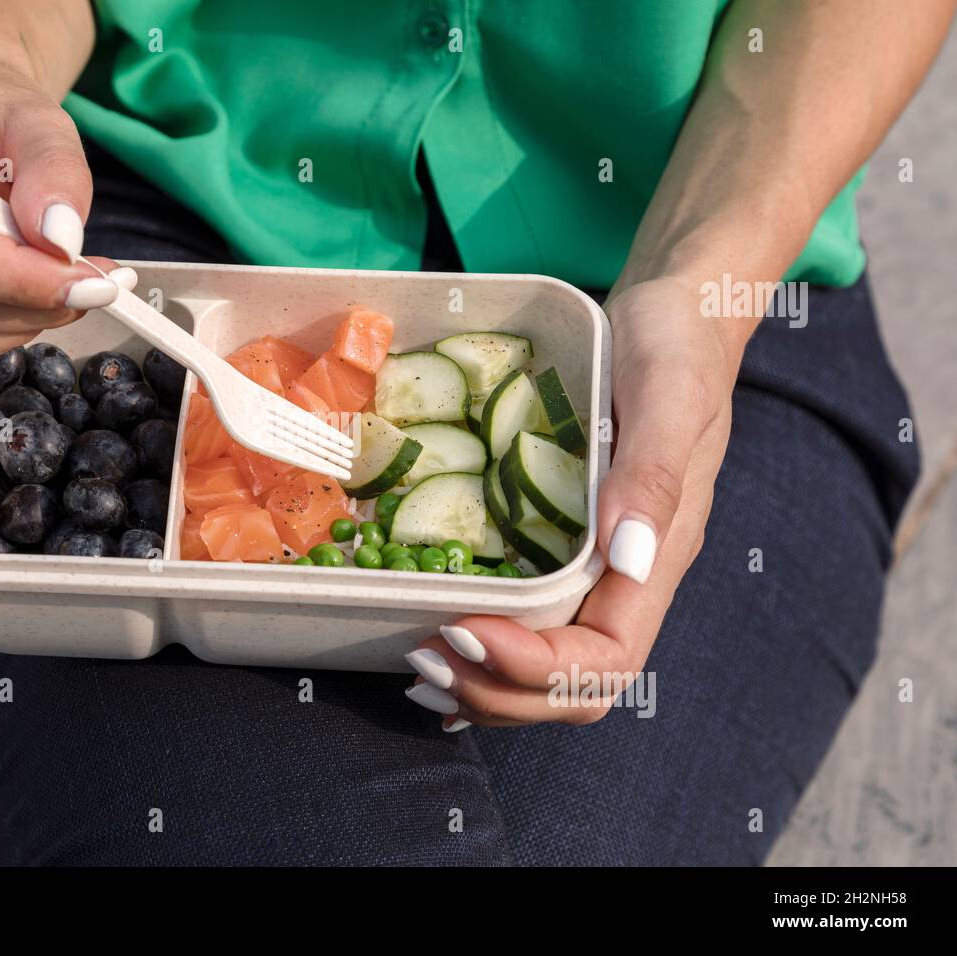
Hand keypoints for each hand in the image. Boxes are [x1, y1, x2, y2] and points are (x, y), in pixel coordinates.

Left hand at [404, 275, 737, 728]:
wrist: (679, 314)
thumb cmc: (676, 346)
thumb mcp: (669, 394)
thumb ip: (652, 476)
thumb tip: (625, 559)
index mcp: (658, 556)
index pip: (606, 660)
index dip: (535, 668)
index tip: (466, 631)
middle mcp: (628, 578)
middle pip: (574, 688)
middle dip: (498, 690)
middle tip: (425, 658)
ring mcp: (598, 568)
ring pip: (550, 672)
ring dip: (485, 686)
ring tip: (422, 663)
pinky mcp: (566, 546)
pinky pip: (533, 626)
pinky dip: (485, 656)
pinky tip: (442, 647)